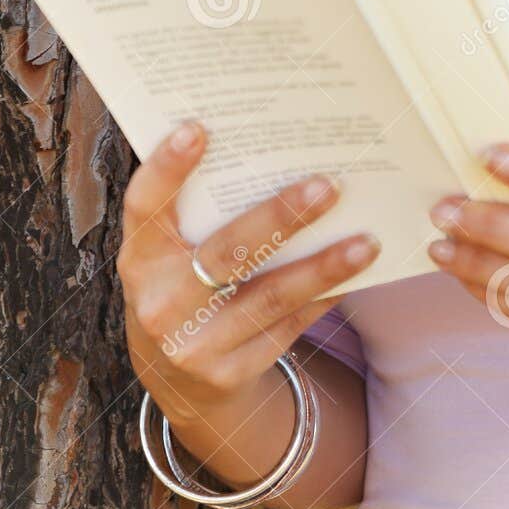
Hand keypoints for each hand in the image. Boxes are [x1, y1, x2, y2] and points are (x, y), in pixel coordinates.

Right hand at [118, 120, 380, 421]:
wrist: (177, 380)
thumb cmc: (183, 287)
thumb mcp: (170, 255)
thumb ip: (201, 212)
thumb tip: (274, 153)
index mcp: (141, 258)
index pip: (145, 207)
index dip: (166, 169)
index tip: (197, 128)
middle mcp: (162, 302)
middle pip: (226, 252)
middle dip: (281, 217)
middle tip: (328, 185)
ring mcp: (196, 343)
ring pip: (269, 296)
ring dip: (323, 267)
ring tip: (367, 241)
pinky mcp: (231, 372)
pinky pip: (288, 327)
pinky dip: (323, 297)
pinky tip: (354, 275)